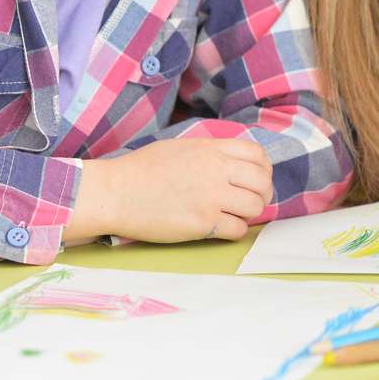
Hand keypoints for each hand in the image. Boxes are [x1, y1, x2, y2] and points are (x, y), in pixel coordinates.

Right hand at [66, 138, 272, 244]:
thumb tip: (234, 163)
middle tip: (249, 202)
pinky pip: (237, 230)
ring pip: (255, 207)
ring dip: (248, 214)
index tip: (256, 179)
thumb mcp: (182, 148)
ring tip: (233, 216)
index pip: (258, 156)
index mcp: (212, 149)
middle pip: (262, 183)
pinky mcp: (203, 223)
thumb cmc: (142, 170)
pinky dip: (234, 231)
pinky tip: (220, 228)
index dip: (263, 169)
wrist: (115, 192)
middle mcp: (217, 170)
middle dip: (261, 194)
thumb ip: (211, 153)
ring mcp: (212, 197)